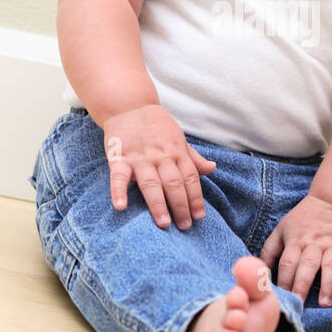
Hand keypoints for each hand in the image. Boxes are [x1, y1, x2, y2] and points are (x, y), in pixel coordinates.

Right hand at [101, 103, 216, 229]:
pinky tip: (120, 206)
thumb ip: (193, 157)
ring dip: (158, 204)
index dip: (196, 198)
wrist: (129, 105)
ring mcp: (140, 157)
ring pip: (151, 183)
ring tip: (164, 223)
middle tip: (185, 227)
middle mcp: (161, 156)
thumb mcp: (178, 138)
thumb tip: (212, 168)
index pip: (191, 178)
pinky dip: (118, 191)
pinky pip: (119, 177)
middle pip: (174, 184)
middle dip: (181, 206)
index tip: (199, 217)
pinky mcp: (119, 158)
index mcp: (176, 152)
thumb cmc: (156, 126)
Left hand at [258, 195, 331, 305]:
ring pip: (331, 266)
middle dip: (303, 285)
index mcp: (296, 240)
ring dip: (328, 285)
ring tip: (325, 303)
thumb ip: (269, 251)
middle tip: (300, 303)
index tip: (281, 298)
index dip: (284, 281)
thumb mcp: (281, 229)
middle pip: (308, 265)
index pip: (288, 263)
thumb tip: (259, 272)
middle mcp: (315, 243)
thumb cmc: (303, 220)